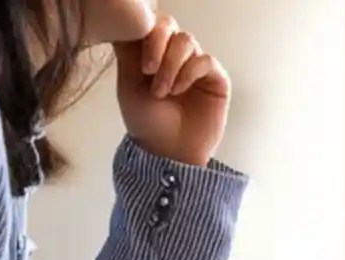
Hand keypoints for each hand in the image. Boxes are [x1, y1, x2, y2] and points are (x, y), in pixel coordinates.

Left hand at [112, 15, 229, 166]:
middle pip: (169, 26)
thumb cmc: (147, 121)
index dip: (144, 34)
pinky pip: (205, 61)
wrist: (168, 152)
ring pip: (186, 41)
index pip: (150, 24)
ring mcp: (196, 66)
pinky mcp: (216, 79)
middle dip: (157, 45)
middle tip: (148, 71)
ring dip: (171, 65)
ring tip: (163, 91)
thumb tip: (128, 23)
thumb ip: (129, 51)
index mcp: (152, 52)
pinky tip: (178, 91)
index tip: (138, 63)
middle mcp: (175, 55)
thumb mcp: (128, 82)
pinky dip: (189, 73)